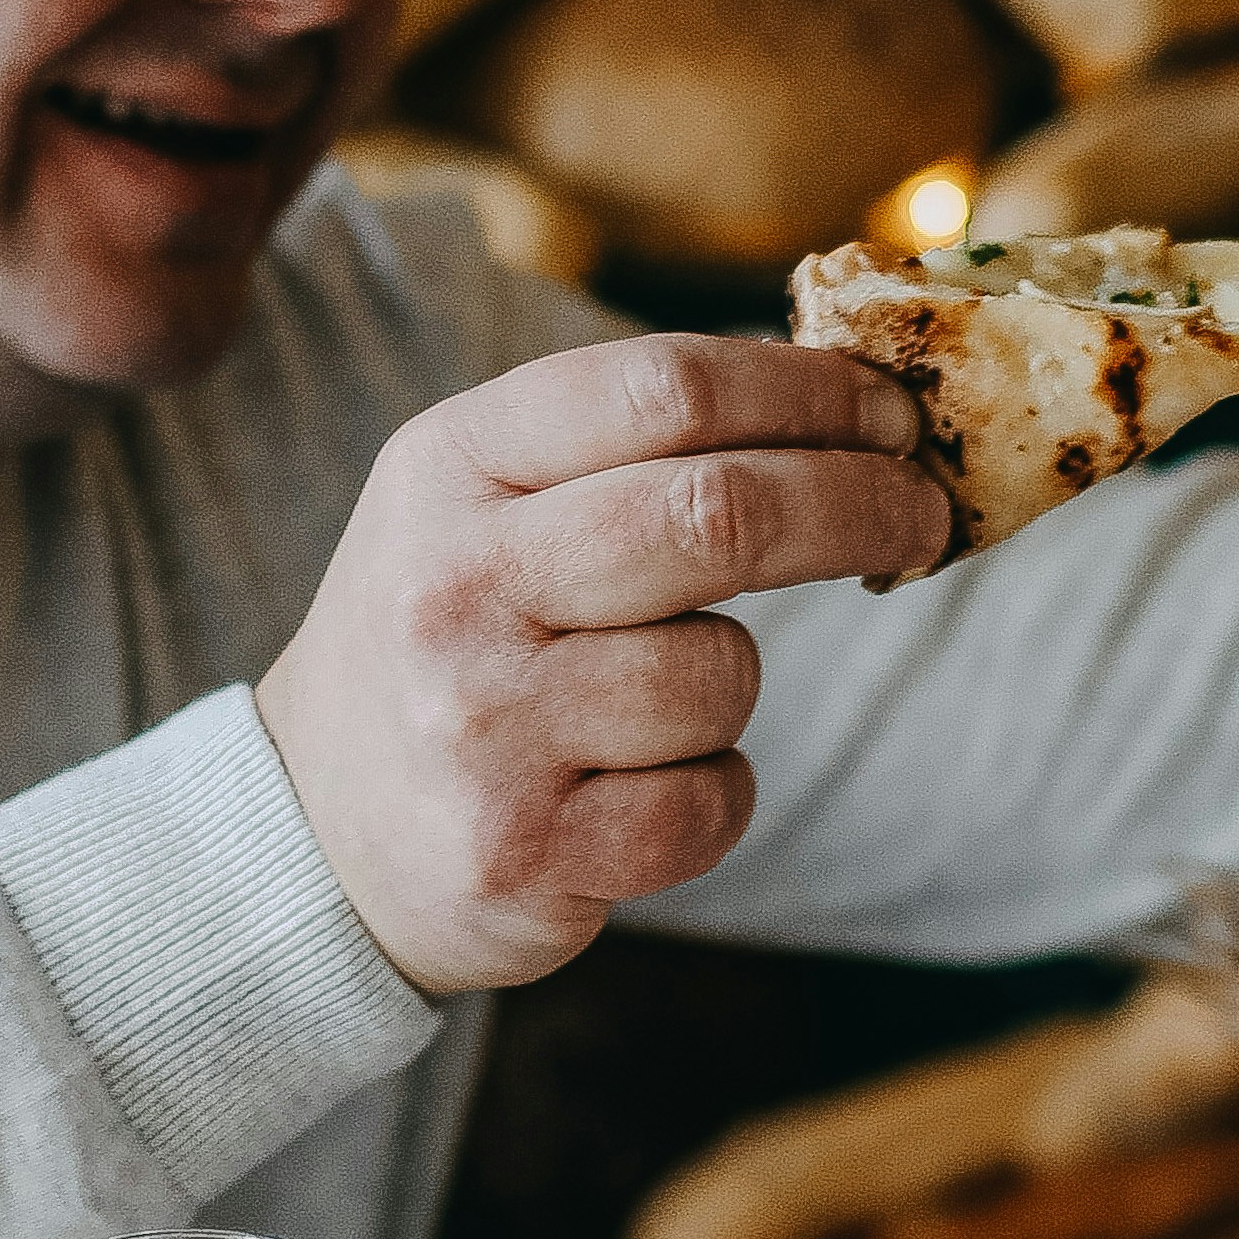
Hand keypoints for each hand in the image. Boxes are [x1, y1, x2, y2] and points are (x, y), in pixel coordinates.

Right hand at [256, 338, 943, 996]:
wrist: (314, 829)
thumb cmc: (454, 637)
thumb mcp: (483, 501)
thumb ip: (630, 443)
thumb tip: (854, 401)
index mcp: (451, 463)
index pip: (666, 387)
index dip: (810, 393)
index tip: (893, 416)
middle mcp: (456, 584)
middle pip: (720, 515)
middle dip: (859, 506)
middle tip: (924, 518)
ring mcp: (484, 725)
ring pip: (722, 674)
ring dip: (732, 684)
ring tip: (657, 703)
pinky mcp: (523, 851)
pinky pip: (711, 803)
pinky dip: (713, 794)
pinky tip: (636, 790)